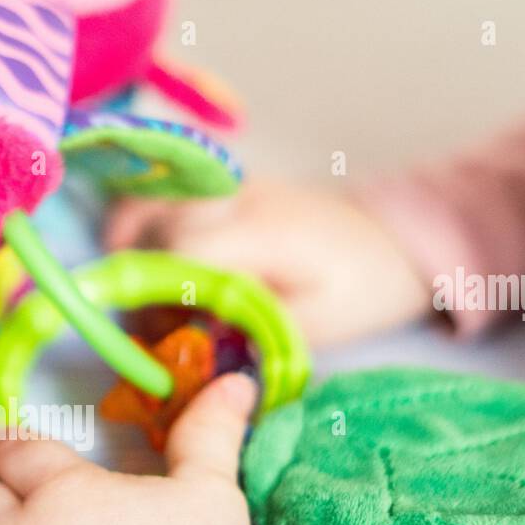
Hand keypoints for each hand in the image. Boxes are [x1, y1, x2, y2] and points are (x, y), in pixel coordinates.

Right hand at [105, 179, 430, 345]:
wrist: (392, 239)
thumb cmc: (359, 289)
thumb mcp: (313, 324)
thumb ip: (251, 328)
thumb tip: (192, 337)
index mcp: (261, 231)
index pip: (181, 247)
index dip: (156, 292)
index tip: (160, 334)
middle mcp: (235, 197)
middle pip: (153, 223)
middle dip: (140, 278)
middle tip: (154, 326)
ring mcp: (226, 188)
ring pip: (147, 204)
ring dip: (132, 250)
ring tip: (145, 297)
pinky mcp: (222, 192)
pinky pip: (161, 201)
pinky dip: (141, 231)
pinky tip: (149, 267)